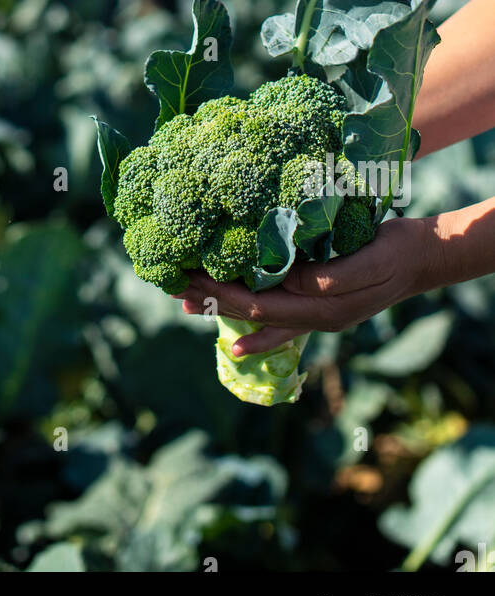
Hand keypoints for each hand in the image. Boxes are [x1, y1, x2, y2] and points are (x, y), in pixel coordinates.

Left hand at [174, 216, 438, 356]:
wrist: (421, 259)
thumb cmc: (395, 253)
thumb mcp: (369, 260)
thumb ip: (333, 277)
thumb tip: (293, 282)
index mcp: (323, 307)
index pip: (260, 303)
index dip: (223, 293)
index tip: (191, 277)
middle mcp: (314, 317)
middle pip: (253, 312)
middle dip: (212, 299)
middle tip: (174, 287)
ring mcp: (316, 315)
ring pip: (261, 317)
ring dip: (223, 309)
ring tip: (186, 302)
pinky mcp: (319, 304)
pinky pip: (280, 321)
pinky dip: (256, 332)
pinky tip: (236, 341)